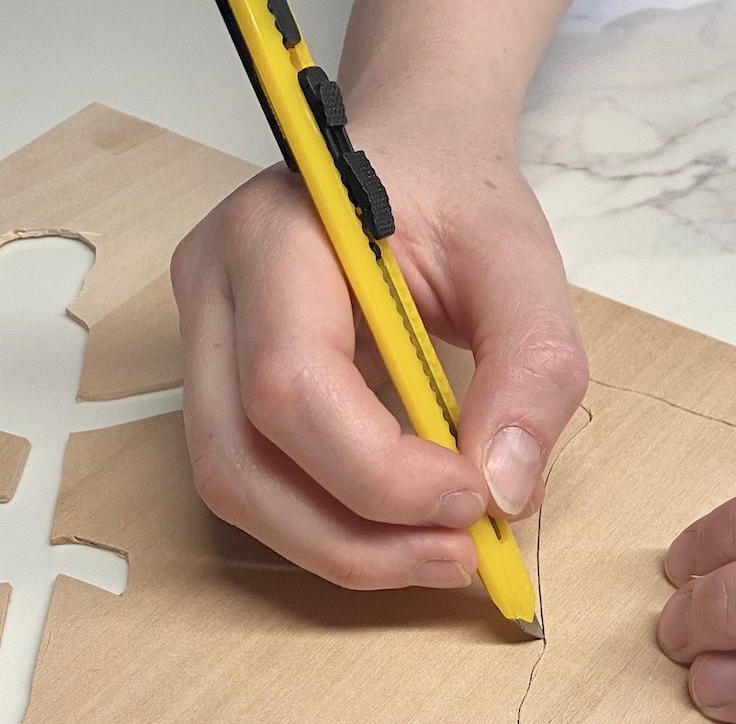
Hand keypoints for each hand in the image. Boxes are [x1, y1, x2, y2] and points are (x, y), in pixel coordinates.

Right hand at [171, 125, 586, 591]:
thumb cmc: (453, 197)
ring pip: (235, 490)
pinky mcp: (218, 388)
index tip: (473, 499)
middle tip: (456, 556)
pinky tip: (400, 530)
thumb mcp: (522, 262)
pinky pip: (255, 488)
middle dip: (353, 538)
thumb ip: (533, 370)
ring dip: (339, 549)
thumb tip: (505, 493)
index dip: (378, 472)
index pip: (290, 385)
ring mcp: (201, 342)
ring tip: (435, 554)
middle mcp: (214, 290)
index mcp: (272, 236)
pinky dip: (330, 530)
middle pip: (241, 460)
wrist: (411, 155)